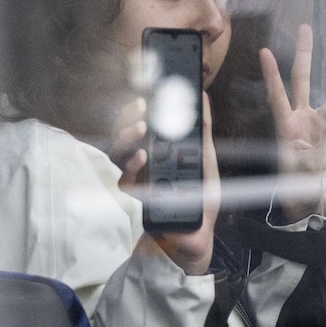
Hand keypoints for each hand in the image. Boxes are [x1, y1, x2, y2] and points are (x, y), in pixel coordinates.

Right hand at [131, 89, 218, 275]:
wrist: (197, 235)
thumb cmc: (200, 197)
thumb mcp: (207, 159)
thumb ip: (203, 130)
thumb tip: (203, 96)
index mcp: (156, 151)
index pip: (140, 122)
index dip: (138, 106)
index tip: (145, 90)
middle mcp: (140, 163)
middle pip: (124, 134)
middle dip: (130, 117)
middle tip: (141, 105)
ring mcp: (134, 181)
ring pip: (119, 153)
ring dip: (128, 137)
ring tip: (142, 127)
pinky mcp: (133, 200)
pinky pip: (124, 180)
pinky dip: (132, 166)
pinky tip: (141, 156)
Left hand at [260, 23, 325, 220]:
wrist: (314, 203)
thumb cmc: (301, 187)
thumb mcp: (308, 169)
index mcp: (288, 126)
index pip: (277, 96)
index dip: (272, 75)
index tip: (264, 52)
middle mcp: (304, 118)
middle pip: (304, 78)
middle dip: (305, 53)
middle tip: (305, 28)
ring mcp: (323, 122)